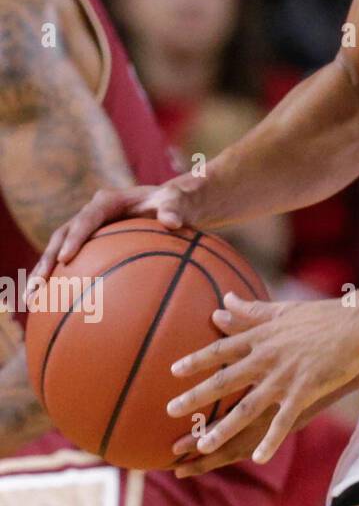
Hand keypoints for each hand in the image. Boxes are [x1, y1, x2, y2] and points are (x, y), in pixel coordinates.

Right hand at [30, 181, 195, 295]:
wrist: (172, 203)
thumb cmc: (175, 201)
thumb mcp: (178, 200)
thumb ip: (174, 208)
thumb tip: (173, 222)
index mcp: (108, 201)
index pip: (87, 218)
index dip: (75, 238)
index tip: (65, 258)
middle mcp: (92, 213)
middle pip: (62, 236)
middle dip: (47, 260)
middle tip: (37, 285)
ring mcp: (89, 230)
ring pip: (59, 250)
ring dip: (45, 274)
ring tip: (33, 300)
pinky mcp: (91, 244)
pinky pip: (73, 262)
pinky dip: (62, 280)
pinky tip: (54, 305)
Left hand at [167, 294, 358, 464]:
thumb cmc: (325, 315)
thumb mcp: (285, 309)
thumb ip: (253, 310)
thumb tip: (224, 298)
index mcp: (264, 336)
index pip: (223, 349)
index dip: (197, 360)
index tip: (172, 371)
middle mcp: (269, 356)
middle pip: (226, 379)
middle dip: (196, 396)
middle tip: (170, 410)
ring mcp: (286, 375)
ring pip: (248, 406)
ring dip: (223, 427)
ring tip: (202, 444)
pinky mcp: (306, 390)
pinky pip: (284, 421)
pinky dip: (270, 440)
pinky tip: (258, 457)